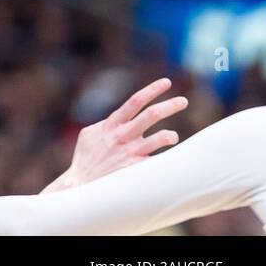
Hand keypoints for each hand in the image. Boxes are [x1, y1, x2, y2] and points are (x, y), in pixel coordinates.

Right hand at [43, 78, 188, 192]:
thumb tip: (119, 119)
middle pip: (151, 115)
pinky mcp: (136, 169)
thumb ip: (105, 124)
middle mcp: (123, 136)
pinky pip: (158, 161)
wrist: (81, 184)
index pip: (135, 101)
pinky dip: (167, 161)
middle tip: (184, 101)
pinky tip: (172, 162)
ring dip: (170, 135)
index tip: (166, 82)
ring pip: (159, 138)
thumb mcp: (89, 134)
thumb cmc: (85, 158)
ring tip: (174, 136)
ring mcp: (131, 152)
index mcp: (112, 125)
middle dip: (170, 106)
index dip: (152, 90)